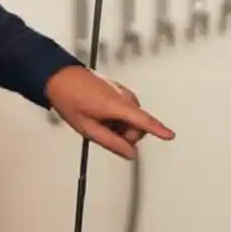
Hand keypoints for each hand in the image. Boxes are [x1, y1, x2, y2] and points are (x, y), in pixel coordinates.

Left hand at [45, 65, 174, 158]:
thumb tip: (130, 154)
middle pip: (138, 126)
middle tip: (104, 133)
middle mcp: (124, 96)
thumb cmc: (70, 99)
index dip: (158, 129)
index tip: (170, 135)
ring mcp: (123, 92)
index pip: (143, 120)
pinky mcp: (120, 91)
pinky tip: (100, 115)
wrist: (60, 77)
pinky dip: (117, 118)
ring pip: (132, 120)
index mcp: (116, 105)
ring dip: (119, 126)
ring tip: (98, 121)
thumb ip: (111, 142)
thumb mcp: (87, 128)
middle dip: (126, 135)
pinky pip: (126, 111)